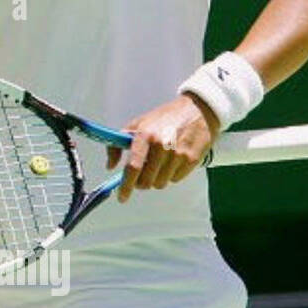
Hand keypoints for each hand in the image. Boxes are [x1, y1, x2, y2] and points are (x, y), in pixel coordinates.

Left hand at [106, 93, 220, 202]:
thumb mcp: (137, 124)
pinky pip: (175, 179)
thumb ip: (118, 144)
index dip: (126, 186)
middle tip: (142, 175)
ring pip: (161, 183)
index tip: (121, 197)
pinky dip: (171, 175)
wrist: (197, 110)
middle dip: (141, 183)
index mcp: (145, 135)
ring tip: (159, 163)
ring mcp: (178, 153)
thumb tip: (110, 166)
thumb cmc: (165, 118)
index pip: (133, 167)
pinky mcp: (192, 159)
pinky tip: (173, 160)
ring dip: (157, 178)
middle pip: (146, 181)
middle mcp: (162, 145)